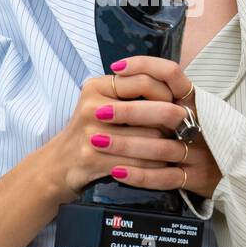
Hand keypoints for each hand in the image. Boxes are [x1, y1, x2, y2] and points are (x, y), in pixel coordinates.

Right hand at [40, 57, 221, 204]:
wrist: (60, 164)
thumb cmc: (90, 131)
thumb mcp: (102, 102)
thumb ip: (129, 91)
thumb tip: (174, 87)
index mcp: (97, 86)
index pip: (144, 80)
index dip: (167, 92)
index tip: (176, 103)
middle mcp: (93, 106)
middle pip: (148, 109)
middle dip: (172, 120)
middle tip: (186, 126)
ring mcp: (92, 133)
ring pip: (147, 137)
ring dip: (168, 145)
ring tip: (179, 146)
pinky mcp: (93, 158)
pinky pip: (138, 162)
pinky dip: (155, 166)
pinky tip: (164, 166)